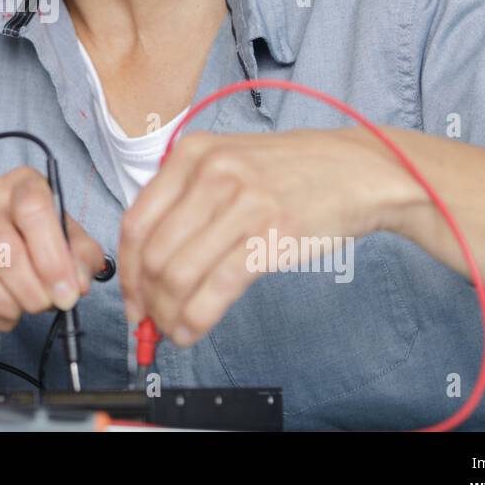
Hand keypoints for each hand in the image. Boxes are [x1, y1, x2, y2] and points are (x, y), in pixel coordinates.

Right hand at [0, 166, 107, 330]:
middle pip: (2, 249)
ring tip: (24, 308)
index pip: (32, 210)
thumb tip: (77, 284)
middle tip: (47, 306)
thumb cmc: (39, 238)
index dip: (52, 258)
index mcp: (22, 182)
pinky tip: (4, 310)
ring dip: (6, 304)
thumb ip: (82, 258)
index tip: (67, 293)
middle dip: (31, 290)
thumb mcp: (70, 240)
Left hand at [118, 127, 413, 347]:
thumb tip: (146, 262)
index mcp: (191, 153)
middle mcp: (211, 173)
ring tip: (172, 330)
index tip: (130, 298)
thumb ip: (184, 199)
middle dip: (145, 299)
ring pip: (179, 274)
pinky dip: (196, 319)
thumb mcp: (226, 162)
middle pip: (153, 254)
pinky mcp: (272, 235)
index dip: (125, 272)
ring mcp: (243, 203)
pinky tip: (192, 331)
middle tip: (150, 322)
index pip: (136, 222)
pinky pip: (218, 288)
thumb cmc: (290, 172)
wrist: (358, 170)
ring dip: (167, 314)